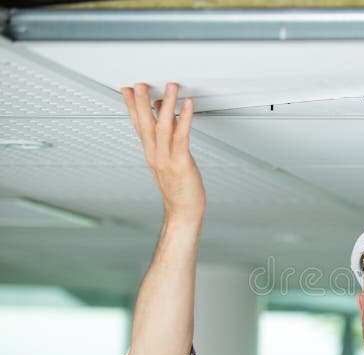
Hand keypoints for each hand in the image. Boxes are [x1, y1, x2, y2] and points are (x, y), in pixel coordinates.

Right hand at [121, 82, 205, 222]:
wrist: (183, 211)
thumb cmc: (179, 188)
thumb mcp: (168, 160)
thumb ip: (165, 140)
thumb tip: (164, 119)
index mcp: (150, 153)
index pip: (137, 125)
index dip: (131, 106)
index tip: (127, 89)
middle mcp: (155, 154)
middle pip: (145, 123)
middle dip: (141, 102)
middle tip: (139, 83)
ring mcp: (166, 158)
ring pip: (163, 127)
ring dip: (166, 105)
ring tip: (169, 87)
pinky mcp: (181, 162)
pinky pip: (182, 136)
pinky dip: (185, 119)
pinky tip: (187, 106)